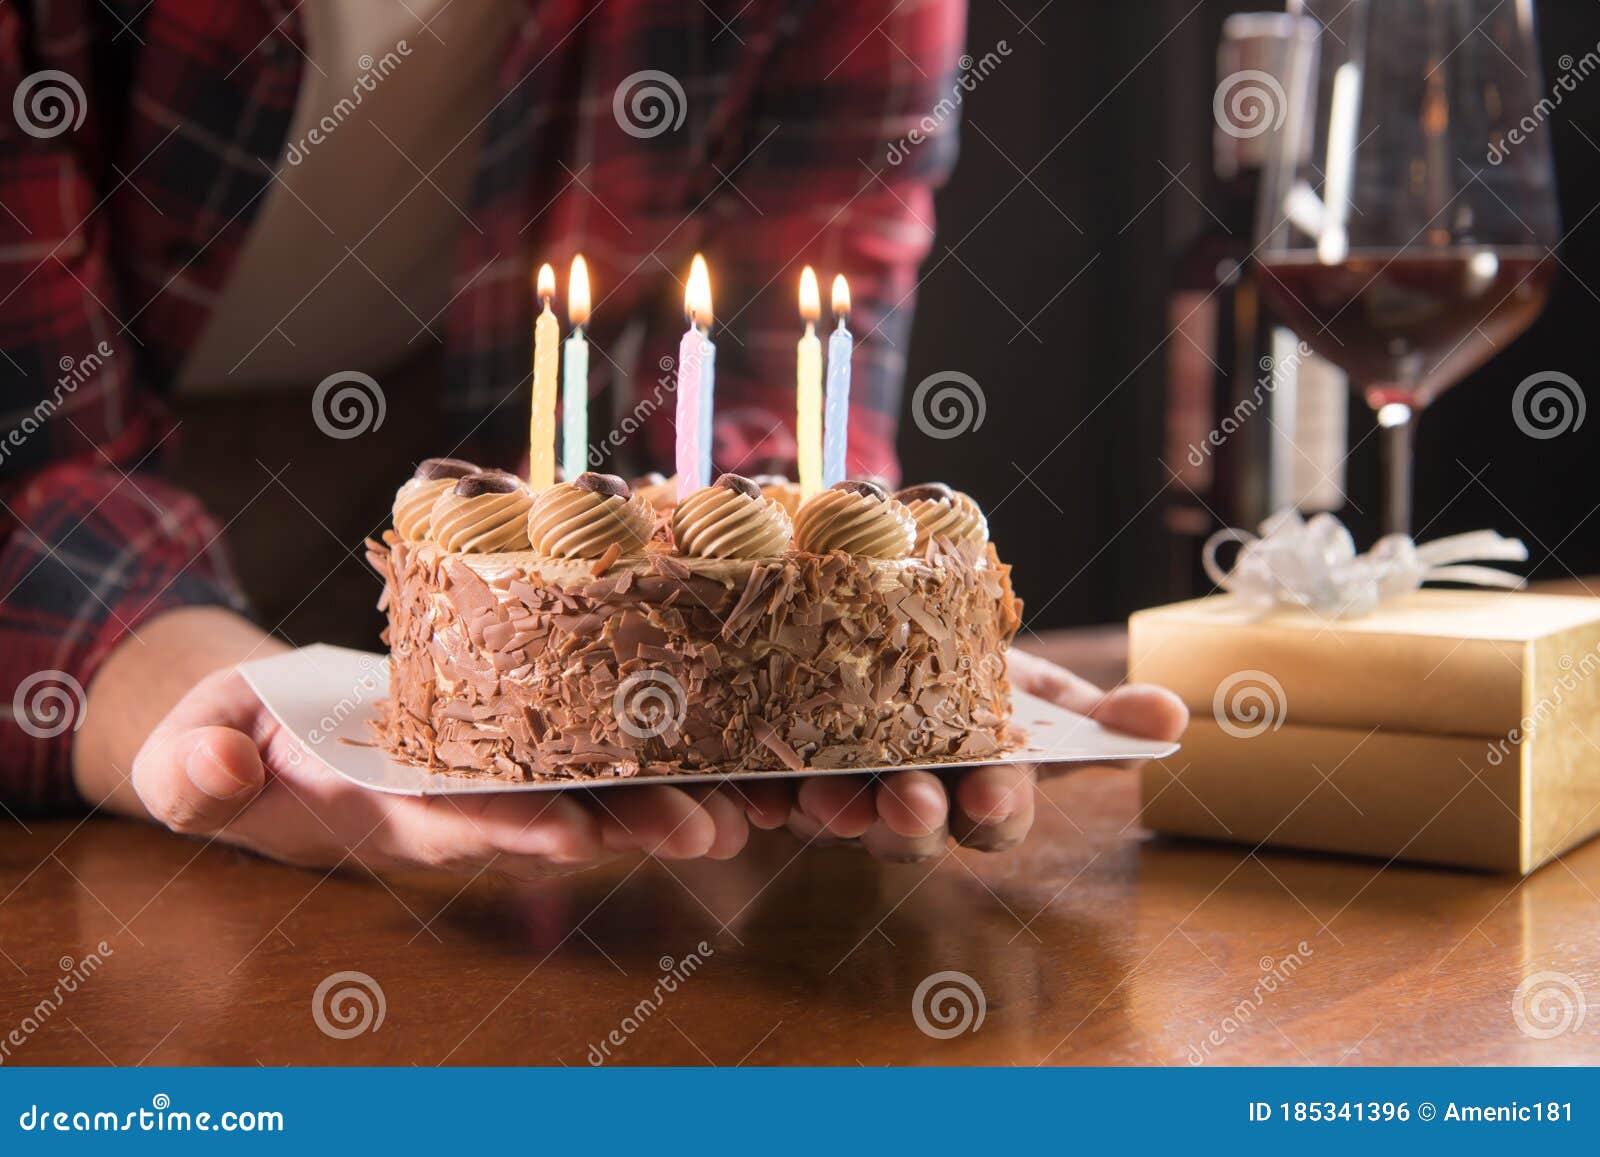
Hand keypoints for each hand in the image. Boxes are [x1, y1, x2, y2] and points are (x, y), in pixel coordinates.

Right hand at [74, 609, 748, 877]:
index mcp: (382, 809)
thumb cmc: (236, 738)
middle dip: (624, 826)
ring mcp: (490, 780)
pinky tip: (724, 753)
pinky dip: (654, 757)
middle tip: (702, 828)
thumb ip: (197, 769)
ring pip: (586, 794)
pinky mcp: (514, 744)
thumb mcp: (196, 750)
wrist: (271, 730)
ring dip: (659, 804)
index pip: (453, 825)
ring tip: (735, 813)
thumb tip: (217, 767)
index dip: (508, 831)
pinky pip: (589, 753)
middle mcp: (455, 806)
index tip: (568, 832)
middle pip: (548, 820)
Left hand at [743, 649, 1188, 861]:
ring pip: (837, 813)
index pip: (995, 816)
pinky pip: (767, 794)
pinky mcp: (784, 776)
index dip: (995, 810)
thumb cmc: (980, 681)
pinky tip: (750, 787)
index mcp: (980, 789)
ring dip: (829, 809)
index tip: (994, 796)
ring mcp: (848, 792)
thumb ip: (1100, 714)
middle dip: (910, 819)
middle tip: (905, 800)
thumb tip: (1172, 717)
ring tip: (820, 793)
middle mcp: (915, 802)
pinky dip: (758, 792)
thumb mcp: (1041, 691)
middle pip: (912, 828)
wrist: (897, 644)